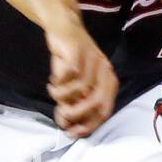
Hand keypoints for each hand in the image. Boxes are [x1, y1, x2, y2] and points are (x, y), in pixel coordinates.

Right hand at [45, 16, 118, 137]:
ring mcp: (92, 60)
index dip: (89, 125)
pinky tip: (53, 81)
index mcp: (109, 81)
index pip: (105, 110)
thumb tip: (67, 126)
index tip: (72, 133)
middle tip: (60, 116)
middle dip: (76, 115)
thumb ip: (75, 103)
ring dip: (63, 96)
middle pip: (95, 102)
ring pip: (80, 90)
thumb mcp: (77, 84)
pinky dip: (59, 83)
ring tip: (54, 91)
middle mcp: (104, 71)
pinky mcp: (77, 51)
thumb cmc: (71, 60)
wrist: (64, 28)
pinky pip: (69, 75)